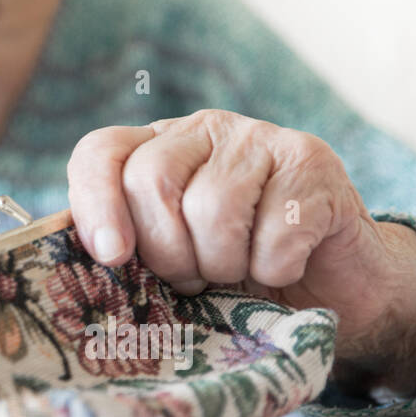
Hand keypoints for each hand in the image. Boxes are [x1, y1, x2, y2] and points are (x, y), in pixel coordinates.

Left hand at [65, 109, 415, 397]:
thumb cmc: (238, 277)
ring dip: (225, 264)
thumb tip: (80, 263)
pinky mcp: (314, 162)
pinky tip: (285, 266)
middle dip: (168, 251)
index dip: (94, 203)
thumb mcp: (169, 263)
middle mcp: (203, 130)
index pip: (100, 152)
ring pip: (213, 207)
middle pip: (151, 179)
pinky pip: (276, 229)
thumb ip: (125, 250)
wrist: (335, 287)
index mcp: (155, 148)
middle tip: (194, 276)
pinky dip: (276, 267)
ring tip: (240, 272)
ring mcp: (260, 138)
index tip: (112, 257)